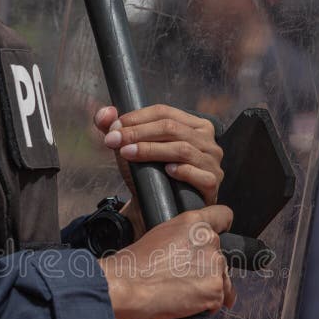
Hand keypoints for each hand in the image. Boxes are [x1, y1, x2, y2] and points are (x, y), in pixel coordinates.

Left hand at [93, 105, 224, 235]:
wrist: (158, 206)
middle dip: (139, 133)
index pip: (164, 112)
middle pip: (171, 128)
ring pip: (182, 149)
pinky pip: (199, 174)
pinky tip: (166, 171)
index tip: (114, 128)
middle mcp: (207, 140)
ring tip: (128, 153)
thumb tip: (105, 113)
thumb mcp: (132, 148)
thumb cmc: (150, 174)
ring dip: (151, 150)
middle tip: (114, 140)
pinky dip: (182, 171)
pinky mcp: (212, 183)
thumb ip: (115, 128)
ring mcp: (212, 162)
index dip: (137, 118)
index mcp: (193, 124)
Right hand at [99, 205, 236, 318]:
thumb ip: (182, 238)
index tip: (222, 234)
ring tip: (184, 294)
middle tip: (185, 278)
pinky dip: (206, 306)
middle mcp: (208, 240)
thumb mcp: (158, 234)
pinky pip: (219, 301)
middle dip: (208, 268)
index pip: (223, 216)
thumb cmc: (132, 265)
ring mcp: (214, 265)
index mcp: (193, 222)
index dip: (222, 227)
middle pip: (221, 255)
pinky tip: (187, 305)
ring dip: (209, 288)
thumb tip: (188, 252)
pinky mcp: (215, 290)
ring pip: (223, 279)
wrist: (126, 286)